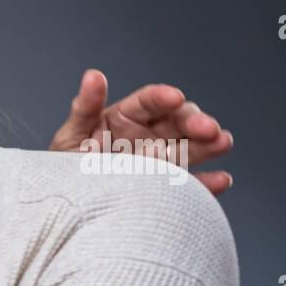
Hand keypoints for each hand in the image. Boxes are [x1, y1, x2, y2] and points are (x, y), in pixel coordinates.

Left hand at [50, 69, 234, 194]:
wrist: (63, 210)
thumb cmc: (63, 170)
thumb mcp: (70, 138)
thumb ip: (84, 108)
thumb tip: (92, 75)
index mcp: (124, 118)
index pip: (150, 102)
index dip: (163, 97)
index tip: (175, 97)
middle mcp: (145, 136)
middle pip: (177, 122)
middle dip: (195, 122)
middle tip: (208, 128)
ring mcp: (157, 162)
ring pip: (189, 148)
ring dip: (208, 145)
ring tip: (222, 142)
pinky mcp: (163, 188)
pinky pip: (189, 185)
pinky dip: (206, 184)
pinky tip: (222, 180)